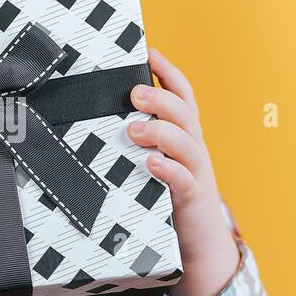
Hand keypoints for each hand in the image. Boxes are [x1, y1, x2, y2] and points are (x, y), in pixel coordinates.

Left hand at [126, 48, 240, 295]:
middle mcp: (194, 148)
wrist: (200, 245)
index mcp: (185, 134)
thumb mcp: (154, 162)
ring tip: (133, 129)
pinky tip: (150, 164)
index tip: (148, 50)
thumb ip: (135, 141)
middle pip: (185, 113)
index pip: (182, 94)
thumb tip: (95, 119)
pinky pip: (184, 181)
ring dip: (161, 132)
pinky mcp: (192, 200)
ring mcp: (196, 173)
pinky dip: (168, 170)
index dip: (168, 71)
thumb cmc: (167, 196)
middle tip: (133, 93)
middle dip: (160, 99)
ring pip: (187, 144)